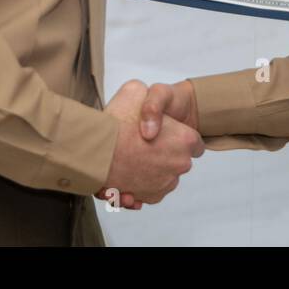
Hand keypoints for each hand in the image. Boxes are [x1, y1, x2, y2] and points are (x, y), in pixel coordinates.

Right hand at [97, 80, 203, 209]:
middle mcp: (180, 164)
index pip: (194, 142)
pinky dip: (139, 186)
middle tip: (141, 145)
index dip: (178, 136)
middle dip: (163, 154)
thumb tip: (150, 111)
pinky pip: (149, 191)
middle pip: (177, 159)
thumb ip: (149, 98)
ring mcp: (166, 183)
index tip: (164, 134)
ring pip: (162, 175)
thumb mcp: (135, 90)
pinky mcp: (151, 197)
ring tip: (129, 161)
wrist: (94, 151)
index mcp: (185, 139)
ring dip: (150, 170)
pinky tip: (125, 176)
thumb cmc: (116, 121)